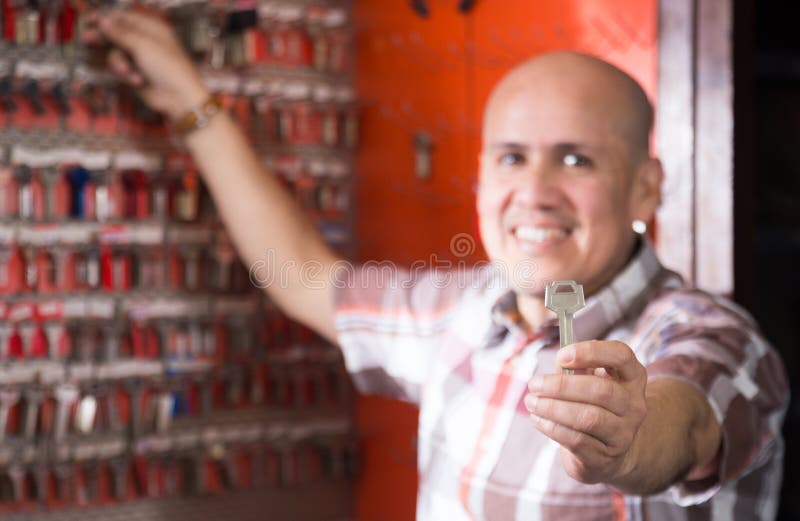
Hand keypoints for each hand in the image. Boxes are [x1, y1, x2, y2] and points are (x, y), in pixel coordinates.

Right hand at [82, 9, 209, 120]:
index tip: (90, 20)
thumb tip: (103, 20)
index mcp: (151, 28)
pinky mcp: (135, 73)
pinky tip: (137, 81)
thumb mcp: (143, 45)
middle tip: (87, 39)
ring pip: (116, 54)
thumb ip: (121, 33)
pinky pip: (121, 69)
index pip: (124, 18)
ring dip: (119, 63)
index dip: (107, 19)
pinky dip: (127, 75)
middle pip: (116, 35)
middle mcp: (144, 41)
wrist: (179, 97)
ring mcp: (139, 58)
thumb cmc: (167, 66)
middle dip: (104, 39)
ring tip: (128, 72)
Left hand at [524, 340, 647, 484]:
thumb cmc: (592, 406)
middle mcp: (634, 405)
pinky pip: (577, 440)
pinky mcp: (606, 457)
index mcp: (632, 377)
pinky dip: (552, 428)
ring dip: (553, 408)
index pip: (621, 356)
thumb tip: (561, 358)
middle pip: (601, 390)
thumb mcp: (587, 381)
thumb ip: (574, 367)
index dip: (591, 352)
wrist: (606, 452)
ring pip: (589, 418)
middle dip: (562, 386)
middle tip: (534, 383)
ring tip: (531, 402)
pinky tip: (538, 419)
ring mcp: (624, 434)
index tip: (561, 355)